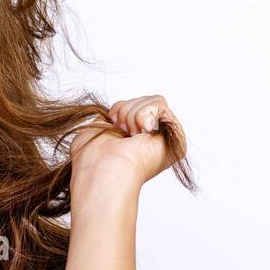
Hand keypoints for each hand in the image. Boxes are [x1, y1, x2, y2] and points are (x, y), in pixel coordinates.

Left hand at [69, 94, 187, 191]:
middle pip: (143, 101)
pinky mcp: (175, 137)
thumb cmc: (93, 154)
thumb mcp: (98, 125)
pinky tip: (141, 133)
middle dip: (126, 111)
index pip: (131, 106)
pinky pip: (160, 104)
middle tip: (122, 134)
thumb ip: (113, 115)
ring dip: (133, 115)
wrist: (102, 168)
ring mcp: (165, 140)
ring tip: (130, 137)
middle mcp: (152, 141)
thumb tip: (117, 110)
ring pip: (153, 101)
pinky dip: (144, 114)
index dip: (119, 109)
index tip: (112, 124)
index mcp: (134, 140)